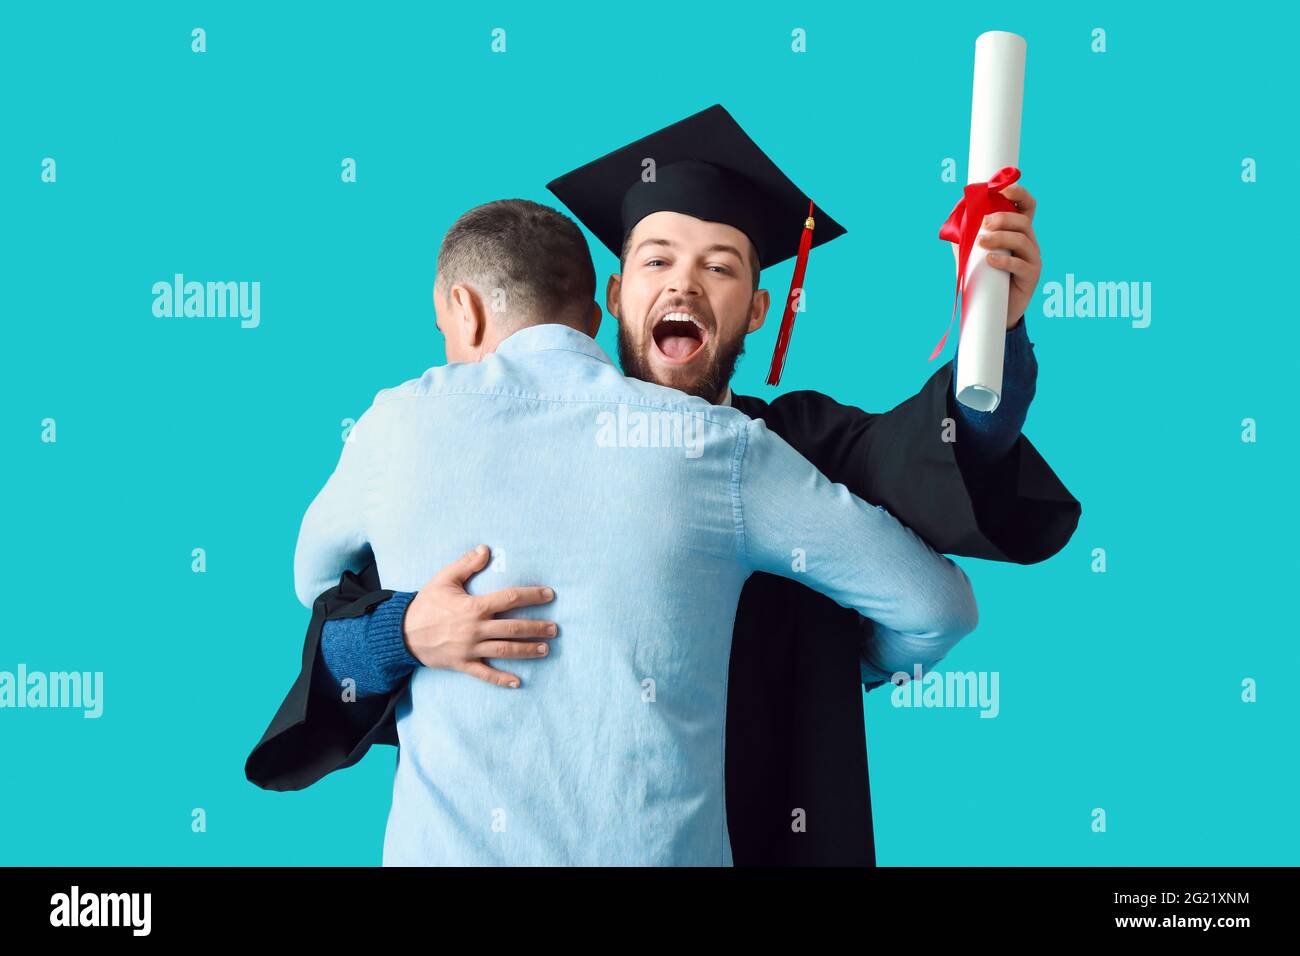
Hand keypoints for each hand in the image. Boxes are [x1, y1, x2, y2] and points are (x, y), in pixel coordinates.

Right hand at [403, 545, 556, 687]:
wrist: (401, 632)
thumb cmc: (425, 604)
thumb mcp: (444, 579)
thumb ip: (466, 564)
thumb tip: (486, 549)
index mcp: (474, 607)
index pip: (511, 598)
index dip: (532, 596)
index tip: (549, 595)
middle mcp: (476, 629)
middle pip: (513, 628)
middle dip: (536, 628)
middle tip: (554, 629)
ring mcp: (470, 649)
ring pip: (505, 651)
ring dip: (527, 651)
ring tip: (545, 650)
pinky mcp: (463, 664)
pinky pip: (485, 674)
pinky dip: (502, 680)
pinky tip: (518, 683)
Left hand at [951, 183, 1040, 328]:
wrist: (995, 309)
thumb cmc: (984, 278)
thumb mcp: (971, 255)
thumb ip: (965, 236)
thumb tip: (955, 215)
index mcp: (1017, 232)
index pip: (1026, 206)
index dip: (1020, 194)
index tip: (1005, 189)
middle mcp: (1029, 242)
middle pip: (1022, 221)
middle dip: (1003, 218)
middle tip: (983, 224)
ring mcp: (1032, 259)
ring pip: (1022, 240)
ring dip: (1000, 238)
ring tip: (981, 243)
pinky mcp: (1031, 277)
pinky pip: (1021, 264)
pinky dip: (1004, 261)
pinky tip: (990, 260)